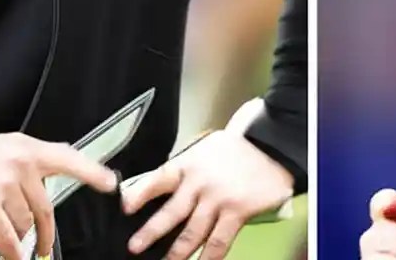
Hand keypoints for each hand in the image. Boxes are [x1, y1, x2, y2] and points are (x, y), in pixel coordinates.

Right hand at [0, 133, 117, 259]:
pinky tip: (12, 256)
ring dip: (21, 239)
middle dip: (46, 232)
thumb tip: (50, 184)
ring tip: (12, 242)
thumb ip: (26, 164)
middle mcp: (16, 164)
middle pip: (45, 207)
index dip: (92, 172)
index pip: (66, 157)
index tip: (111, 184)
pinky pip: (9, 239)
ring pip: (26, 225)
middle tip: (45, 248)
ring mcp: (1, 186)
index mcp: (23, 147)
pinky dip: (12, 252)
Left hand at [122, 130, 293, 258]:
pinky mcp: (237, 212)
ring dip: (177, 252)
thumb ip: (183, 169)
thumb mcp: (203, 150)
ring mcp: (219, 199)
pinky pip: (220, 240)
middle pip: (171, 212)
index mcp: (188, 164)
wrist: (271, 147)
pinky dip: (210, 256)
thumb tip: (158, 188)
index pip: (158, 179)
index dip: (139, 194)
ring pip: (193, 232)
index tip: (124, 207)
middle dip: (151, 232)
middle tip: (135, 246)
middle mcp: (200, 183)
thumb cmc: (235, 150)